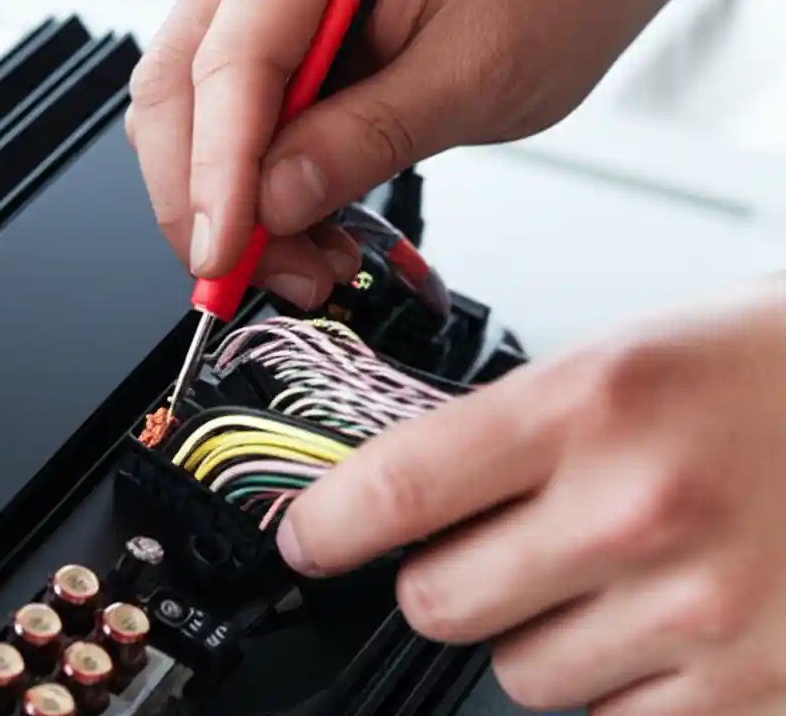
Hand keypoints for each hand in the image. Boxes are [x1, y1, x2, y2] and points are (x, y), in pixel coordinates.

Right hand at [126, 0, 666, 307]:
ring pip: (193, 114)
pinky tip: (304, 226)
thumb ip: (368, 136)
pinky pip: (233, 121)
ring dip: (227, 204)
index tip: (223, 256)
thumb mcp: (478, 73)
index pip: (229, 67)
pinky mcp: (282, 49)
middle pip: (179, 91)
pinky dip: (255, 188)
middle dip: (203, 201)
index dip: (215, 173)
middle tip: (263, 276)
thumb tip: (275, 203)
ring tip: (306, 261)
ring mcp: (269, 11)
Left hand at [276, 277, 785, 714]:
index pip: (398, 486)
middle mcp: (639, 511)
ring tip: (614, 575)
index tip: (306, 537)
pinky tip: (672, 619)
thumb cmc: (776, 377)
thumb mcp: (635, 361)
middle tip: (488, 550)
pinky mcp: (750, 689)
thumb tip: (398, 489)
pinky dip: (622, 682)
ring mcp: (699, 613)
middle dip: (441, 582)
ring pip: (521, 671)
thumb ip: (512, 431)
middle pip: (437, 601)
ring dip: (539, 634)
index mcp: (597, 405)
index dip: (325, 524)